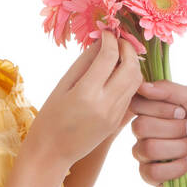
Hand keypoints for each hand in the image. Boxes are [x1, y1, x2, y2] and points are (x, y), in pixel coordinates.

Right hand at [24, 32, 143, 169]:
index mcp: (86, 94)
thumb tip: (100, 41)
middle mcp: (105, 104)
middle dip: (128, 48)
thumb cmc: (49, 118)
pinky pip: (131, 94)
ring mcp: (115, 115)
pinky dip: (129, 78)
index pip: (109, 56)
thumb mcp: (62, 86)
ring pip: (136, 81)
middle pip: (131, 67)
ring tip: (119, 55)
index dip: (110, 39)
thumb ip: (83, 62)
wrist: (52, 154)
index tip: (106, 32)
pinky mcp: (118, 122)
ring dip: (132, 63)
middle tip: (118, 40)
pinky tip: (117, 73)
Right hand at [128, 80, 186, 186]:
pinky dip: (176, 168)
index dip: (159, 108)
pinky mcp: (152, 177)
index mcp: (151, 110)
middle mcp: (144, 132)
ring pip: (147, 149)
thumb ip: (169, 89)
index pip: (136, 104)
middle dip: (174, 129)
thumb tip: (143, 86)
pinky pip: (151, 173)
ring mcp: (146, 155)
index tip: (181, 111)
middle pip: (140, 127)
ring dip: (178, 147)